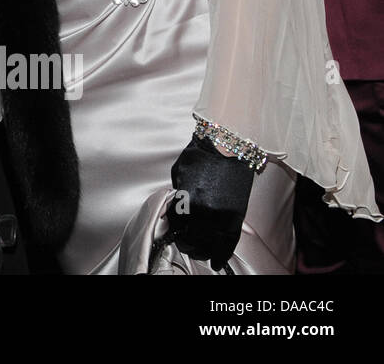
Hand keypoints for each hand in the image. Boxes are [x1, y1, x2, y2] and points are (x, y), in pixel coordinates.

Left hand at [165, 136, 253, 270]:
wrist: (227, 148)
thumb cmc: (200, 157)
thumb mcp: (178, 174)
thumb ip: (177, 195)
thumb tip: (174, 209)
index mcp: (185, 200)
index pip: (176, 225)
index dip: (174, 230)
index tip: (175, 232)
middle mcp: (204, 211)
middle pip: (191, 239)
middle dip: (186, 244)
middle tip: (185, 245)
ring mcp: (222, 215)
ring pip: (209, 245)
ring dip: (202, 252)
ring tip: (199, 253)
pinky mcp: (236, 217)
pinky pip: (229, 243)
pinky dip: (222, 254)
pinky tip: (217, 262)